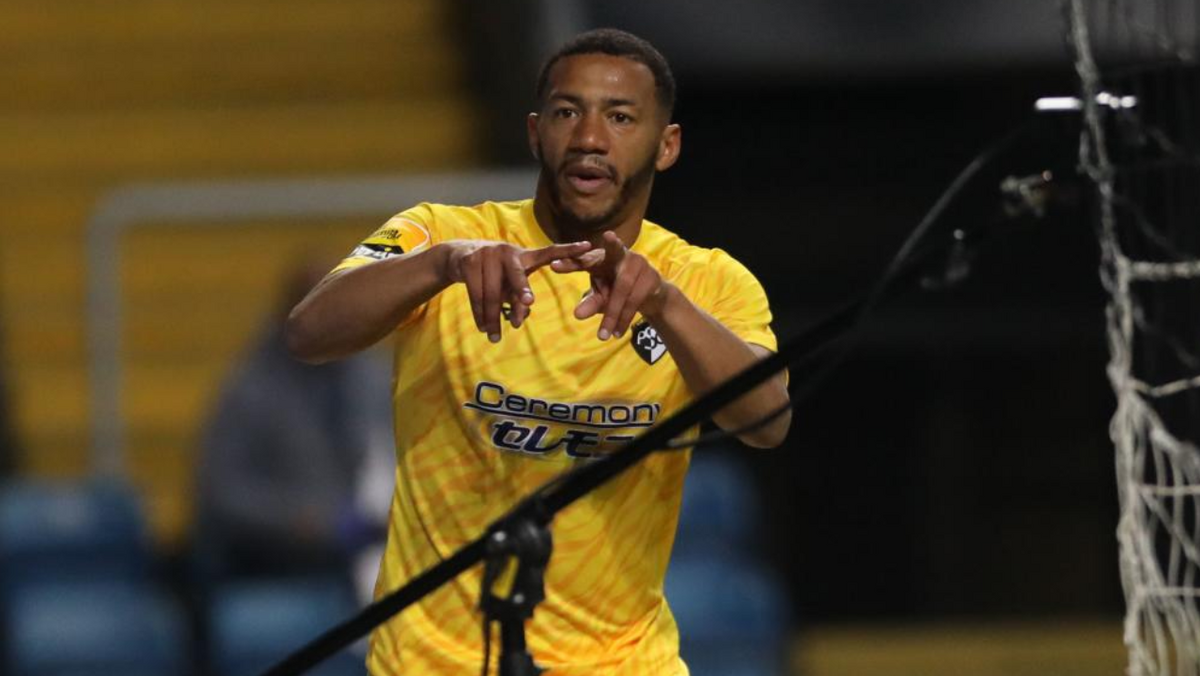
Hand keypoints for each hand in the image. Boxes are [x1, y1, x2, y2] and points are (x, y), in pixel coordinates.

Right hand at [443, 239, 591, 341]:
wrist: (460, 256)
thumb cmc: (496, 273)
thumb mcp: (511, 283)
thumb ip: (519, 298)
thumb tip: (522, 316)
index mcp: (524, 256)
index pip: (549, 251)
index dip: (569, 249)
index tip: (588, 245)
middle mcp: (507, 251)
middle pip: (516, 275)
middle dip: (521, 289)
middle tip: (529, 303)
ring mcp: (487, 255)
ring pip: (492, 292)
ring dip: (493, 317)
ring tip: (496, 337)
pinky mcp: (469, 263)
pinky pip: (475, 294)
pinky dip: (479, 314)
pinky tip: (483, 328)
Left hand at [550, 231, 666, 340]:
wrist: (651, 296)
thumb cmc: (618, 292)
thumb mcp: (601, 298)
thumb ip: (590, 303)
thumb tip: (577, 315)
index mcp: (602, 258)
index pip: (584, 260)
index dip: (570, 263)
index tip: (553, 266)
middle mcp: (621, 255)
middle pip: (616, 250)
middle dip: (613, 244)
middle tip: (609, 236)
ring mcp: (639, 265)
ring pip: (623, 289)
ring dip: (612, 314)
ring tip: (602, 336)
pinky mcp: (651, 278)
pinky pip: (635, 300)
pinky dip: (624, 318)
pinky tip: (616, 333)